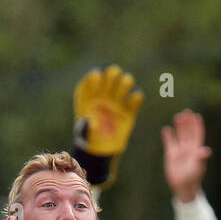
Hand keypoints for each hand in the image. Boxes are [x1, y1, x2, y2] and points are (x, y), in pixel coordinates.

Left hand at [72, 65, 143, 188]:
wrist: (101, 149)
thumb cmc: (89, 137)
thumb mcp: (83, 132)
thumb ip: (85, 126)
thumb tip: (93, 123)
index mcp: (91, 92)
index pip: (95, 75)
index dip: (96, 79)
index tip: (95, 93)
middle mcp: (106, 92)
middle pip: (113, 71)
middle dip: (113, 77)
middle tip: (110, 92)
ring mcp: (119, 99)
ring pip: (127, 79)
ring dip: (125, 85)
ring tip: (120, 99)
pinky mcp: (130, 109)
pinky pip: (138, 95)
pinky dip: (136, 97)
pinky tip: (130, 105)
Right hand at [161, 109, 211, 203]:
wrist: (183, 187)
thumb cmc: (192, 179)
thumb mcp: (197, 168)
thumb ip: (201, 158)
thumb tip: (206, 150)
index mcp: (196, 150)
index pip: (197, 134)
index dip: (197, 125)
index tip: (196, 116)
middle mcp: (188, 148)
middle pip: (188, 132)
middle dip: (188, 122)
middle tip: (186, 111)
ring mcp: (180, 151)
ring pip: (180, 135)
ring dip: (179, 126)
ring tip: (177, 116)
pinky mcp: (171, 155)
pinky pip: (169, 143)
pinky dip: (168, 136)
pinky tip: (166, 129)